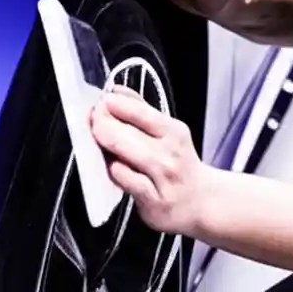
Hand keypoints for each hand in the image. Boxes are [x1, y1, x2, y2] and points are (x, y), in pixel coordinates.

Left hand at [89, 85, 217, 236]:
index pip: (139, 111)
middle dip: (102, 122)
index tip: (100, 102)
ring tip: (95, 138)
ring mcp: (162, 178)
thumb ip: (142, 110)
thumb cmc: (179, 163)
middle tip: (91, 118)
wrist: (201, 201)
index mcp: (174, 131)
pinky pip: (124, 179)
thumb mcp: (169, 133)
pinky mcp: (152, 201)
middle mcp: (170, 153)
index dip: (114, 104)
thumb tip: (116, 90)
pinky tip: (110, 165)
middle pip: (126, 132)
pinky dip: (113, 169)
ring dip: (103, 143)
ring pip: (123, 154)